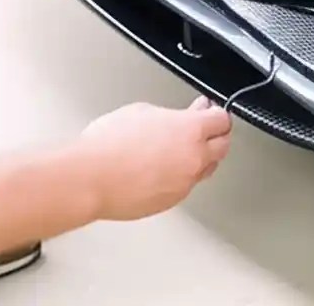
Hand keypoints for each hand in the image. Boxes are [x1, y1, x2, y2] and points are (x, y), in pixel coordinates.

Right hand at [69, 97, 231, 221]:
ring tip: (181, 150)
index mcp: (191, 130)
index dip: (215, 114)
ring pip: (206, 168)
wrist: (90, 179)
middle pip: (223, 145)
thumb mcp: (141, 112)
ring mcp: (185, 181)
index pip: (222, 120)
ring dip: (201, 158)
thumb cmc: (108, 145)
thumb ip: (171, 114)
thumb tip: (182, 115)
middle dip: (215, 136)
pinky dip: (181, 177)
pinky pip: (185, 186)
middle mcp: (195, 157)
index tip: (209, 112)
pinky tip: (164, 170)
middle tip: (202, 130)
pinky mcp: (172, 200)